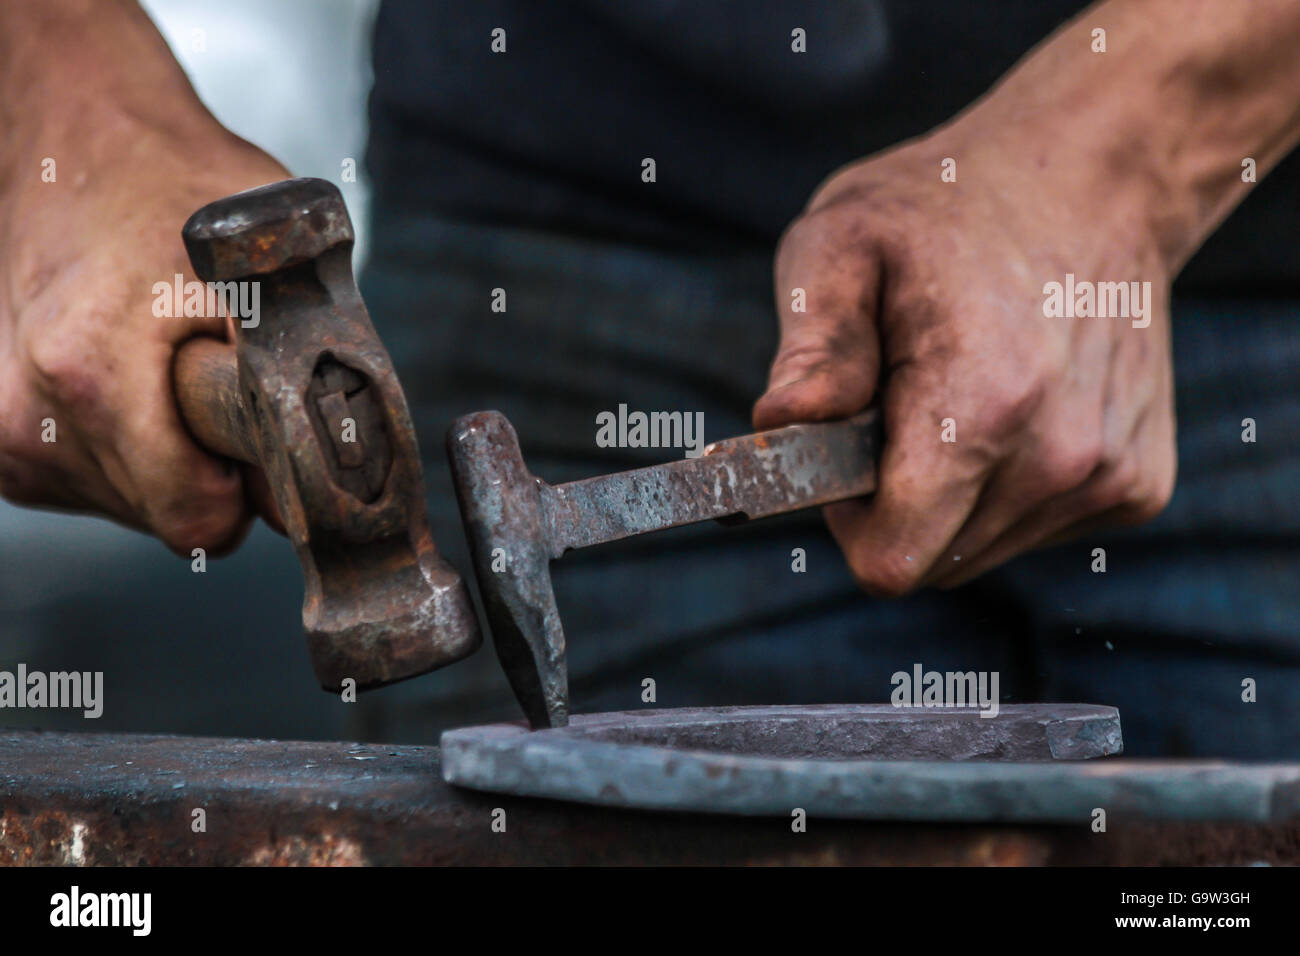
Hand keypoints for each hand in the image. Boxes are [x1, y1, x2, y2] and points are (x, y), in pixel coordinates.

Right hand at [0, 124, 287, 553]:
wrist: (75, 141)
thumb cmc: (174, 187)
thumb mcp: (273, 269)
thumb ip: (298, 387)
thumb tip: (307, 487)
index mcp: (91, 373)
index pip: (191, 518)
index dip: (245, 488)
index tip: (255, 436)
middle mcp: (27, 409)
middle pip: (161, 515)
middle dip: (207, 466)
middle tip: (210, 380)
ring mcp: (1, 421)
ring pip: (127, 503)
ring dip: (166, 457)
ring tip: (164, 368)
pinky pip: (90, 480)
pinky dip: (126, 449)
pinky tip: (131, 382)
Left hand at [753, 122, 1176, 594]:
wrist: (1091, 178)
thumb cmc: (945, 210)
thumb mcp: (844, 245)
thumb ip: (813, 346)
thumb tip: (780, 426)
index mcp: (981, 410)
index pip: (890, 561)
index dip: (848, 520)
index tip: (848, 453)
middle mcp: (1060, 459)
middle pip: (931, 561)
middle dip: (895, 504)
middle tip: (900, 406)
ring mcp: (1109, 476)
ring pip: (980, 550)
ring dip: (951, 495)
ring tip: (962, 392)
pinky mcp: (1140, 484)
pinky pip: (1035, 529)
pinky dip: (1007, 486)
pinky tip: (1017, 403)